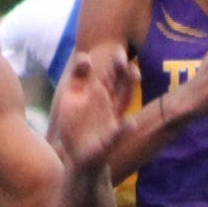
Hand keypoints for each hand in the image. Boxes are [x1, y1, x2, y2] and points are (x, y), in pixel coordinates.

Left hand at [50, 42, 134, 165]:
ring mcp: (112, 121)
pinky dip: (124, 130)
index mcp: (101, 93)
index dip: (117, 61)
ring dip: (130, 89)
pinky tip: (130, 123)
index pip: (113, 73)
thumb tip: (85, 56)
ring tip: (135, 74)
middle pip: (122, 84)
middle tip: (128, 57)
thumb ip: (78, 77)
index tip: (119, 50)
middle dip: (126, 71)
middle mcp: (110, 104)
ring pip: (124, 103)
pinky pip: (118, 135)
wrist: (75, 156)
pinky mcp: (108, 142)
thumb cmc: (75, 124)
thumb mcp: (72, 98)